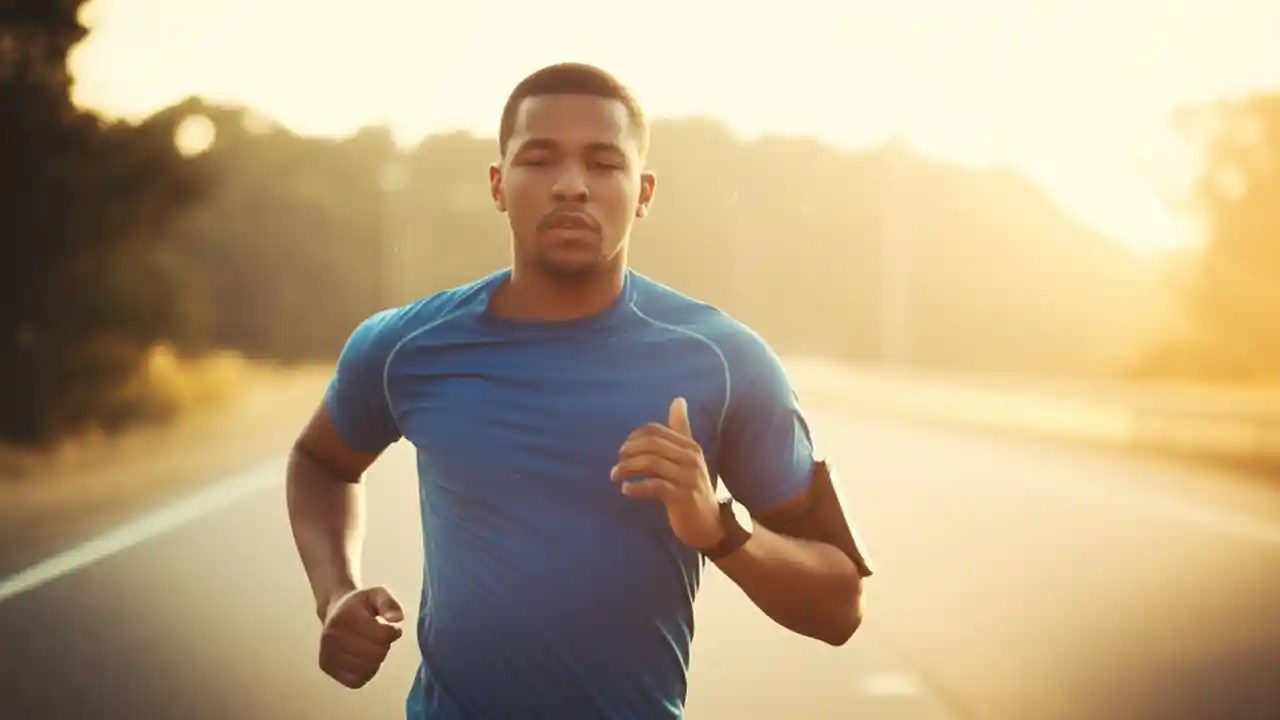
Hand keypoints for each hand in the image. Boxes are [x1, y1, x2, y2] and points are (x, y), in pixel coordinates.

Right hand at [318, 585, 404, 688]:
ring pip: (367, 669)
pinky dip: (365, 673)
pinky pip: (356, 680)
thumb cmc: (360, 604)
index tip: (391, 627)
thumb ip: (389, 603)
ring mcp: (327, 652)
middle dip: (384, 646)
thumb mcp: (377, 594)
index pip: (381, 636)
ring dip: (376, 660)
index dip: (393, 632)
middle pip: (375, 654)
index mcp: (344, 616)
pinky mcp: (326, 666)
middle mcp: (331, 636)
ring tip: (371, 646)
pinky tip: (363, 659)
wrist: (335, 610)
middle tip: (380, 637)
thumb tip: (397, 619)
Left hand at [612, 397, 724, 550]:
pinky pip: (654, 486)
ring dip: (627, 468)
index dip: (634, 437)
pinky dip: (635, 487)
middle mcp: (691, 458)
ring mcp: (688, 477)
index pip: (656, 431)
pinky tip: (626, 490)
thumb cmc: (693, 487)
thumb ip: (681, 429)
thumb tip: (678, 399)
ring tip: (615, 476)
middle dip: (629, 451)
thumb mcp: (689, 457)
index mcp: (690, 446)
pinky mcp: (682, 497)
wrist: (709, 524)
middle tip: (617, 462)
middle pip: (652, 445)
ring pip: (651, 463)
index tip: (623, 450)